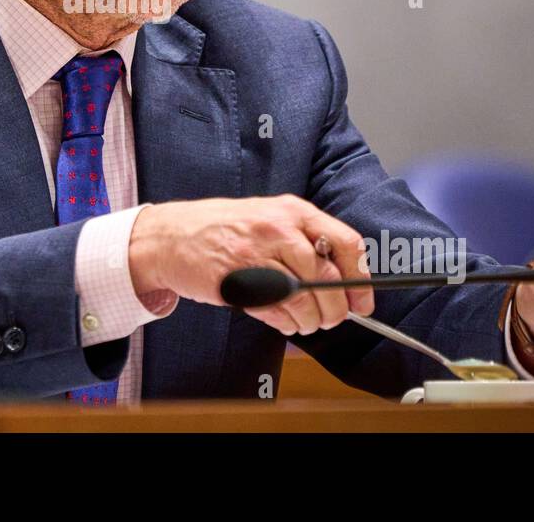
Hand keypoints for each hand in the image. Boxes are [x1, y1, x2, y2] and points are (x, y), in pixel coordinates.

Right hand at [129, 196, 373, 336]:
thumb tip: (343, 281)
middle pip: (327, 279)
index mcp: (292, 210)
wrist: (169, 237)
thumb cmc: (222, 228)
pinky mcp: (237, 281)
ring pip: (303, 300)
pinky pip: (276, 312)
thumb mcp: (267, 218)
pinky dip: (286, 324)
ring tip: (303, 322)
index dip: (362, 279)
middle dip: (335, 310)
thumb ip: (303, 241)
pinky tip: (282, 320)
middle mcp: (277, 228)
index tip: (364, 302)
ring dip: (310, 321)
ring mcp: (256, 255)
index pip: (345, 243)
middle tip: (331, 319)